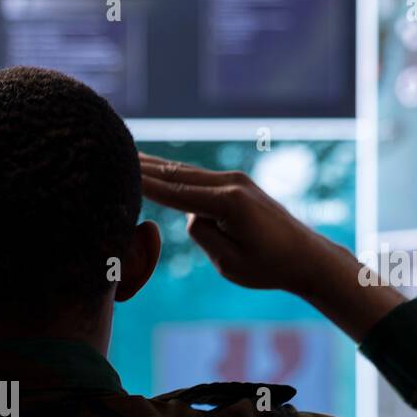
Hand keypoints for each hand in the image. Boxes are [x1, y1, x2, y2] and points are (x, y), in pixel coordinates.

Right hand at [138, 153, 360, 297]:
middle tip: (111, 150)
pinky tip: (158, 166)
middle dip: (143, 165)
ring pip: (185, 171)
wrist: (305, 256)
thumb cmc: (268, 266)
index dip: (144, 183)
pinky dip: (174, 171)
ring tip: (127, 153)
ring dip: (156, 163)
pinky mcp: (237, 184)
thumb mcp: (228, 262)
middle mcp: (231, 184)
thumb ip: (202, 234)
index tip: (118, 172)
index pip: (175, 192)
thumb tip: (189, 213)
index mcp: (229, 204)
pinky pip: (197, 176)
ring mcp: (235, 180)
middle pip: (176, 173)